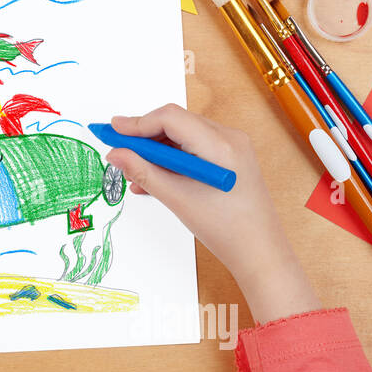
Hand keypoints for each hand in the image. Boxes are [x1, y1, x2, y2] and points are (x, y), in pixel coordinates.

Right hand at [106, 105, 320, 324]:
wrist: (260, 252)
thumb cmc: (226, 229)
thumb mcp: (177, 198)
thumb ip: (143, 172)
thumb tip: (115, 154)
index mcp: (220, 145)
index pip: (170, 118)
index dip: (137, 123)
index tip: (112, 131)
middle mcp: (230, 139)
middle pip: (177, 124)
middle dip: (145, 137)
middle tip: (118, 150)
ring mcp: (233, 148)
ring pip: (183, 137)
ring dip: (156, 151)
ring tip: (134, 172)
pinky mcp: (231, 160)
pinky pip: (194, 150)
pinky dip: (172, 160)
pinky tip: (153, 179)